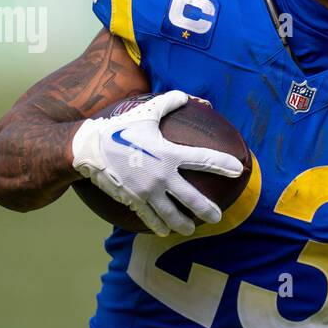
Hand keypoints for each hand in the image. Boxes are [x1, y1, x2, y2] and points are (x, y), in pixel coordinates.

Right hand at [70, 90, 243, 236]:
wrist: (89, 149)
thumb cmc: (119, 129)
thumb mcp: (146, 112)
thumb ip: (170, 102)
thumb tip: (192, 97)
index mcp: (168, 153)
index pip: (204, 160)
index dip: (223, 164)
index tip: (238, 169)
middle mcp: (162, 176)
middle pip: (192, 198)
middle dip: (207, 210)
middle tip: (217, 216)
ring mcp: (148, 192)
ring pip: (172, 215)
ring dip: (184, 224)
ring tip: (191, 229)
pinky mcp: (134, 201)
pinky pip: (150, 218)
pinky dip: (158, 226)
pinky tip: (165, 231)